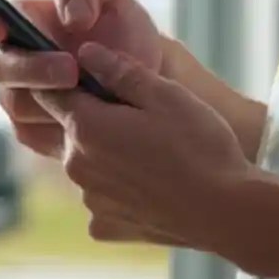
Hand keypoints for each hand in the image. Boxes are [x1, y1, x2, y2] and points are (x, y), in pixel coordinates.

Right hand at [0, 0, 165, 158]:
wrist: (147, 79)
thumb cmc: (122, 31)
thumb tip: (71, 16)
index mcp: (20, 22)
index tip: (0, 26)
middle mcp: (11, 61)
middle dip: (31, 68)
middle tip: (71, 70)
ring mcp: (19, 97)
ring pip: (15, 103)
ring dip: (48, 100)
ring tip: (91, 95)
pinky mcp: (33, 131)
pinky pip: (32, 133)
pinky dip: (58, 126)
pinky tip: (89, 120)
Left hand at [34, 42, 251, 249]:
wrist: (227, 212)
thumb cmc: (200, 146)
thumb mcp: (165, 94)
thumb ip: (119, 71)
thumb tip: (85, 53)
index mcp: (85, 128)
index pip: (51, 94)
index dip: (66, 80)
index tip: (86, 74)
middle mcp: (76, 166)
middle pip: (71, 129)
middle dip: (94, 117)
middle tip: (138, 115)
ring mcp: (90, 200)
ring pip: (87, 163)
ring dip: (106, 153)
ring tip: (151, 152)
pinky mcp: (106, 226)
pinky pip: (102, 197)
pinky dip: (119, 189)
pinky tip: (151, 185)